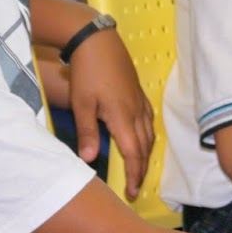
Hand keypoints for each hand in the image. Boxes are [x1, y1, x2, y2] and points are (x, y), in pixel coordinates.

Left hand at [68, 30, 154, 197]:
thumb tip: (90, 160)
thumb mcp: (82, 104)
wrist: (96, 40)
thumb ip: (87, 133)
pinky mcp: (138, 92)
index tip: (134, 192)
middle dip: (142, 168)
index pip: (133, 153)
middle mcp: (136, 111)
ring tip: (140, 167)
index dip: (135, 175)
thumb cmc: (87, 72)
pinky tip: (143, 136)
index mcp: (123, 117)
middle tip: (137, 186)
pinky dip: (148, 135)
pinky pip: (149, 120)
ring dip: (146, 153)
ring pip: (150, 133)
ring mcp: (139, 100)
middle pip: (145, 147)